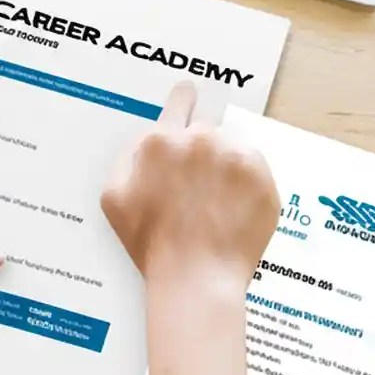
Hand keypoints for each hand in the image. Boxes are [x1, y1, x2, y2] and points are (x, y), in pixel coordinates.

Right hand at [101, 82, 279, 294]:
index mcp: (161, 141)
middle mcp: (199, 139)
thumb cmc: (152, 244)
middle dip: (200, 147)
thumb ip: (128, 157)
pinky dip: (245, 182)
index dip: (185, 99)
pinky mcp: (261, 175)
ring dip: (224, 162)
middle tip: (196, 181)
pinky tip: (232, 207)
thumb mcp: (114, 198)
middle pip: (205, 126)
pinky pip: (253, 165)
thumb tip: (147, 140)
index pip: (181, 99)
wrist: (195, 278)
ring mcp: (234, 155)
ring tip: (215, 200)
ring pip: (231, 144)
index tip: (191, 97)